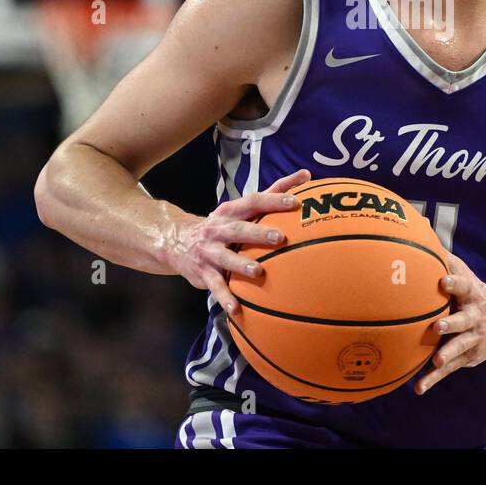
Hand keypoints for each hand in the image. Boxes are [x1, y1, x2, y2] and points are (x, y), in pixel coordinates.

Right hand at [167, 168, 309, 313]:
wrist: (177, 241)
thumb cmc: (224, 224)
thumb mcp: (243, 207)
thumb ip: (274, 191)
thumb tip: (307, 174)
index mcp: (232, 211)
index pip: (254, 201)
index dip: (274, 201)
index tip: (296, 202)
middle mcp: (219, 229)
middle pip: (239, 228)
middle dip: (258, 232)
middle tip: (280, 237)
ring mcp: (210, 251)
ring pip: (226, 258)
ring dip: (241, 265)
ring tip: (258, 272)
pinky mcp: (204, 273)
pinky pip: (215, 287)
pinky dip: (226, 298)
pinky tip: (237, 310)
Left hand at [415, 250, 485, 394]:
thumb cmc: (475, 293)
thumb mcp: (467, 274)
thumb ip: (445, 258)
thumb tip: (422, 229)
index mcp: (473, 295)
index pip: (465, 286)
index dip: (455, 282)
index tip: (443, 279)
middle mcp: (475, 318)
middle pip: (463, 321)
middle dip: (451, 324)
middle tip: (437, 326)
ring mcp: (472, 340)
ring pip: (459, 348)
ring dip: (447, 354)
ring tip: (435, 360)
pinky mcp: (467, 357)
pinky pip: (448, 369)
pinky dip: (433, 379)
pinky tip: (418, 388)